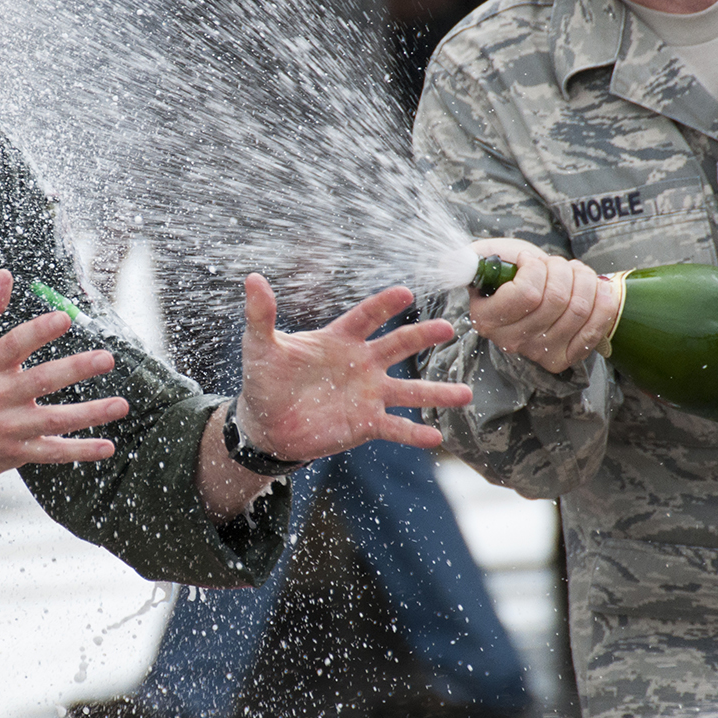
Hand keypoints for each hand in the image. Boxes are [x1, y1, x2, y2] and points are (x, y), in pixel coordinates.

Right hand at [0, 270, 129, 558]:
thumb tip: (6, 276)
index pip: (15, 344)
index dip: (40, 331)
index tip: (65, 318)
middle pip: (42, 381)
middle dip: (76, 369)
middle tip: (105, 358)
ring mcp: (9, 427)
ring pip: (55, 420)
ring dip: (90, 413)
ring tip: (120, 404)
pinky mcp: (17, 452)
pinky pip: (53, 452)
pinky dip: (81, 451)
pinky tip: (107, 445)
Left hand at [232, 274, 472, 462]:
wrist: (266, 424)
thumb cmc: (265, 379)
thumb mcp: (260, 346)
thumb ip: (261, 315)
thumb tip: (252, 279)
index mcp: (339, 339)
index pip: (366, 316)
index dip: (383, 305)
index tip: (404, 292)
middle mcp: (362, 363)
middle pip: (398, 346)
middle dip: (422, 337)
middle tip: (448, 329)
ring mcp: (368, 394)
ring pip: (409, 391)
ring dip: (437, 392)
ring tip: (465, 394)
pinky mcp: (366, 423)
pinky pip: (395, 428)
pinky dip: (414, 434)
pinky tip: (436, 438)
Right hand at [465, 238, 620, 372]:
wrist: (536, 288)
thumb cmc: (512, 270)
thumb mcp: (486, 257)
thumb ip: (469, 258)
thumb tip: (452, 262)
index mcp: (486, 319)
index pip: (527, 294)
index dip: (536, 268)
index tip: (529, 260)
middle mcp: (511, 341)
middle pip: (556, 300)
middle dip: (562, 270)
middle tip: (556, 264)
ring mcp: (540, 353)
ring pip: (578, 308)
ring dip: (583, 279)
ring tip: (574, 272)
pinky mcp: (567, 356)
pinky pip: (596, 327)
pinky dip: (602, 301)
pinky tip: (596, 288)